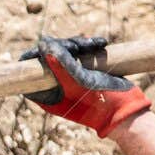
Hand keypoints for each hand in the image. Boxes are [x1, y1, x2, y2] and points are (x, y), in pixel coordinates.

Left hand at [20, 35, 151, 137]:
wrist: (125, 111)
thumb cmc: (100, 102)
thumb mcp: (78, 81)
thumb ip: (59, 64)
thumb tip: (42, 44)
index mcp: (47, 95)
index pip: (29, 73)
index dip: (34, 55)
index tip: (48, 46)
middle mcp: (57, 87)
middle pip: (48, 58)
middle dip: (62, 46)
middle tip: (77, 46)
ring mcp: (72, 80)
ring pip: (66, 53)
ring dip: (79, 44)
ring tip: (94, 44)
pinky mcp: (86, 73)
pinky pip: (82, 54)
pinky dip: (90, 46)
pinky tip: (101, 43)